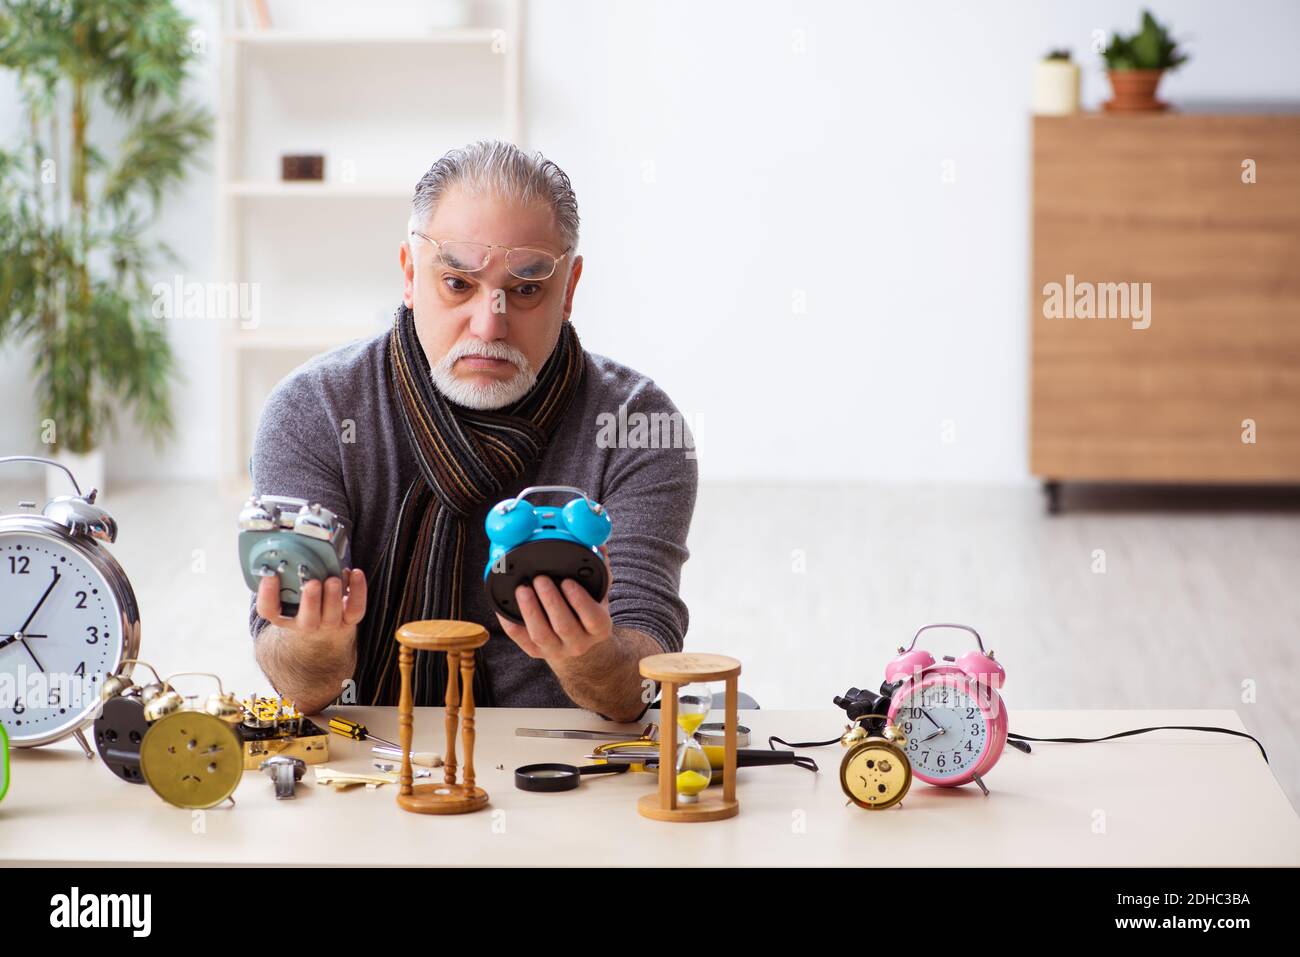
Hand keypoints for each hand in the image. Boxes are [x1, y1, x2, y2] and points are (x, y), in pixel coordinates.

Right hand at [256, 569, 366, 654]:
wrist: (323, 630)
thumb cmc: (303, 602)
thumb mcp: (289, 592)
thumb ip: (286, 575)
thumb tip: (283, 542)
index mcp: (283, 615)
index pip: (269, 610)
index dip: (267, 595)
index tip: (270, 576)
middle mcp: (305, 623)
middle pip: (307, 620)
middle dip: (310, 601)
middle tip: (313, 583)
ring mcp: (328, 624)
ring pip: (332, 616)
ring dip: (334, 596)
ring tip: (334, 579)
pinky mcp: (349, 619)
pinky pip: (356, 609)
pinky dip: (358, 591)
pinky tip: (355, 573)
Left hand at [497, 573, 612, 659]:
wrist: (577, 642)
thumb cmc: (586, 612)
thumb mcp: (598, 595)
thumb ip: (598, 571)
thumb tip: (598, 545)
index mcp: (598, 628)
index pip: (593, 618)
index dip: (580, 600)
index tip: (567, 581)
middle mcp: (579, 643)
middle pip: (564, 626)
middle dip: (551, 601)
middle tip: (540, 579)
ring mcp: (556, 649)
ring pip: (541, 634)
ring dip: (530, 611)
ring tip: (522, 589)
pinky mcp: (535, 651)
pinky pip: (519, 638)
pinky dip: (509, 622)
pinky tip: (503, 605)